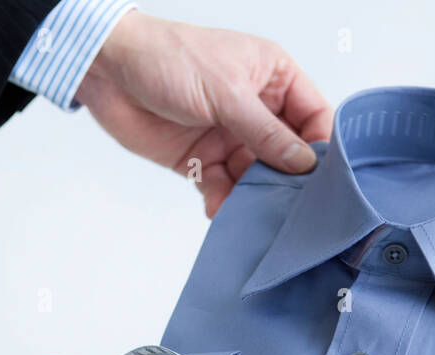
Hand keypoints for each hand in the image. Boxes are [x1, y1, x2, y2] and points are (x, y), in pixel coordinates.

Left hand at [77, 11, 332, 216]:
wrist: (109, 72)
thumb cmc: (168, 58)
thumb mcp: (226, 93)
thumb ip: (266, 133)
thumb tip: (303, 164)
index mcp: (273, 77)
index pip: (314, 116)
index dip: (321, 147)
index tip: (325, 180)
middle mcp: (256, 108)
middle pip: (288, 154)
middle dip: (289, 180)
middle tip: (294, 207)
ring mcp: (229, 136)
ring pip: (256, 176)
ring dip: (256, 197)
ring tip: (257, 215)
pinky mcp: (201, 159)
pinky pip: (223, 188)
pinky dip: (223, 203)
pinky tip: (221, 211)